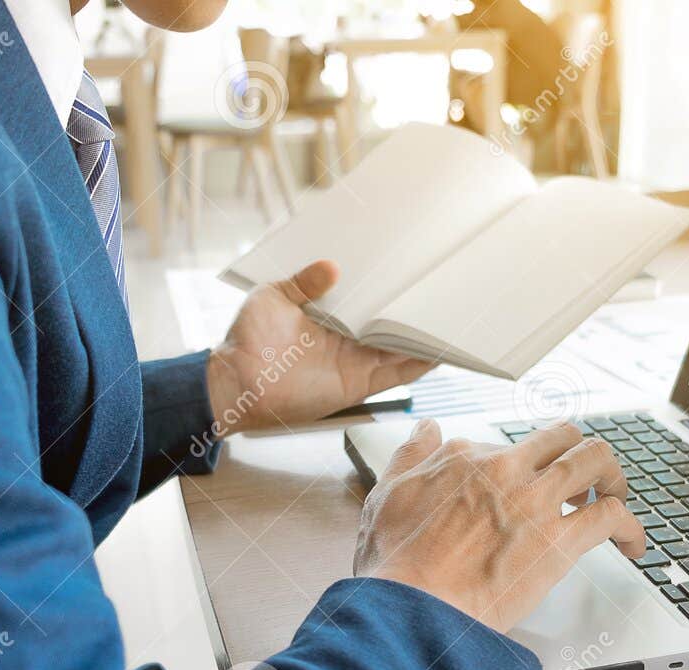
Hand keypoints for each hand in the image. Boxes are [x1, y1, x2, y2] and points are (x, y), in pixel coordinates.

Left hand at [205, 260, 432, 435]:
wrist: (238, 380)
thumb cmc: (248, 339)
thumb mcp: (274, 296)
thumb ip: (304, 282)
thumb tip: (332, 266)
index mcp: (331, 320)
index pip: (368, 305)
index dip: (388, 293)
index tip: (410, 276)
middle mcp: (348, 343)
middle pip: (391, 327)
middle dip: (413, 314)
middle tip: (440, 293)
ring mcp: (356, 364)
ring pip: (400, 350)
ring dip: (423, 339)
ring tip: (451, 320)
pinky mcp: (358, 384)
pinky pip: (396, 375)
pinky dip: (418, 365)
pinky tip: (439, 352)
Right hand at [353, 420, 646, 632]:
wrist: (413, 609)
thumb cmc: (395, 566)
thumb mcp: (385, 496)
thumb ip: (409, 457)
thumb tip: (426, 429)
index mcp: (463, 457)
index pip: (506, 445)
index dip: (519, 467)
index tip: (525, 486)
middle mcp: (504, 468)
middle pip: (561, 437)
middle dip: (578, 452)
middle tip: (586, 479)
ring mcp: (534, 501)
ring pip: (595, 460)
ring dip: (613, 475)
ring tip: (617, 496)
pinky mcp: (560, 540)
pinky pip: (611, 517)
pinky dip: (630, 527)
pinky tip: (632, 544)